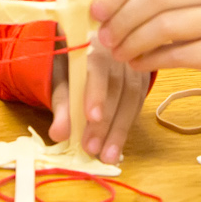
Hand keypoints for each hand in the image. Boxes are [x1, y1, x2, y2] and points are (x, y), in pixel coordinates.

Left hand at [49, 45, 152, 164]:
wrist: (84, 49)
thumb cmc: (69, 64)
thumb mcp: (60, 80)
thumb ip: (60, 105)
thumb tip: (59, 134)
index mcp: (92, 45)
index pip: (97, 68)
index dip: (96, 93)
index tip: (92, 118)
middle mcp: (117, 52)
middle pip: (116, 87)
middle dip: (105, 121)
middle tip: (92, 148)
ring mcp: (133, 64)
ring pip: (131, 98)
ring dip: (118, 130)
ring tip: (107, 156)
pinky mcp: (141, 79)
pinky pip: (138, 104)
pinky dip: (126, 126)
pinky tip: (117, 144)